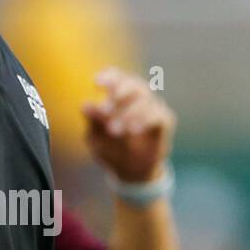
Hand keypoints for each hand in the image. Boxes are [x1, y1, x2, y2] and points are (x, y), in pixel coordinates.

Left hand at [81, 68, 176, 184]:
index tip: (96, 83)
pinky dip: (144, 119)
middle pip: (133, 83)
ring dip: (128, 111)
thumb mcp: (96, 139)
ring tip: (114, 130)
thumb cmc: (111, 150)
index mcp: (117, 96)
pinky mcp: (164, 120)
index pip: (116, 77)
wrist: (131, 173)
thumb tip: (84, 105)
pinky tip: (133, 130)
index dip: (108, 76)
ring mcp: (152, 107)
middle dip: (118, 93)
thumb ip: (93, 122)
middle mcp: (137, 97)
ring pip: (144, 98)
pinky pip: (158, 114)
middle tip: (105, 110)